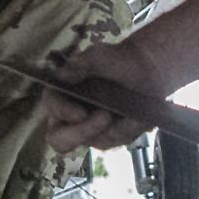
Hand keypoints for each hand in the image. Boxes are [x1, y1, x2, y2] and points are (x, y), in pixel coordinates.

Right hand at [38, 36, 173, 151]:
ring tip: (133, 111)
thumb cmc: (118, 60)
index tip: (81, 113)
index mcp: (61, 93)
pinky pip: (116, 141)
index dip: (62, 112)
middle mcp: (69, 117)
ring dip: (117, 128)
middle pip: (60, 140)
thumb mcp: (101, 56)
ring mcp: (89, 130)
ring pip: (96, 141)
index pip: (51, 106)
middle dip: (83, 132)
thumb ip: (81, 65)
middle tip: (106, 118)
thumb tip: (61, 76)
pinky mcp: (109, 137)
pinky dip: (129, 129)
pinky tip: (138, 117)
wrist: (146, 69)